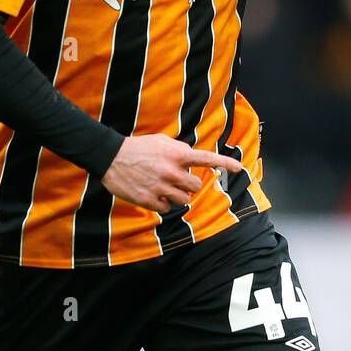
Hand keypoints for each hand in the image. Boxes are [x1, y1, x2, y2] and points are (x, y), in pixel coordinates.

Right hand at [100, 133, 243, 212]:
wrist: (111, 157)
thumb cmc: (138, 147)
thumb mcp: (162, 141)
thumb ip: (179, 149)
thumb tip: (192, 159)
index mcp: (176, 155)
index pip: (206, 159)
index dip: (225, 163)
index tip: (239, 168)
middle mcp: (171, 171)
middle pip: (195, 186)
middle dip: (189, 184)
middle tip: (176, 179)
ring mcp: (160, 187)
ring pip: (183, 200)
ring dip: (177, 195)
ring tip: (163, 186)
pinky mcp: (149, 200)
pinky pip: (167, 208)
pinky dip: (163, 203)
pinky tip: (153, 193)